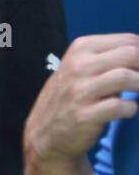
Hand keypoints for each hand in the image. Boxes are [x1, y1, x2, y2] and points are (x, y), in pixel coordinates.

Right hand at [24, 34, 138, 166]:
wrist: (45, 133)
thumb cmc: (70, 98)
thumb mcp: (80, 67)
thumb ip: (108, 58)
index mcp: (81, 48)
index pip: (128, 41)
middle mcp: (79, 66)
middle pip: (131, 55)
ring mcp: (80, 91)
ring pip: (126, 77)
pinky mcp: (84, 115)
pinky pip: (119, 106)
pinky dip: (131, 109)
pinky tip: (128, 110)